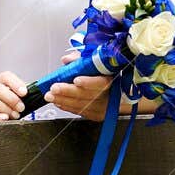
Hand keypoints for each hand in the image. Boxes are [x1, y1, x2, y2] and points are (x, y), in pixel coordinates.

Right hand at [0, 70, 27, 122]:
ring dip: (4, 108)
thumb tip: (35, 94)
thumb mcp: (6, 95)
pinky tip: (4, 119)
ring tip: (15, 115)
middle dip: (12, 99)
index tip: (25, 93)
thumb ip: (18, 94)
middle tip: (21, 108)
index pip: (5, 77)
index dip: (16, 84)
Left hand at [45, 50, 161, 122]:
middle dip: (68, 92)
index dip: (88, 82)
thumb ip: (82, 59)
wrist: (124, 91)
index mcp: (112, 80)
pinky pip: (80, 112)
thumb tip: (66, 60)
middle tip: (53, 89)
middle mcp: (109, 96)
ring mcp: (103, 108)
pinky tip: (58, 102)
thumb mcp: (97, 61)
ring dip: (63, 100)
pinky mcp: (98, 115)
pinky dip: (67, 107)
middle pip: (87, 95)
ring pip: (81, 105)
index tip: (76, 80)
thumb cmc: (108, 74)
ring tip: (50, 96)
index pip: (101, 83)